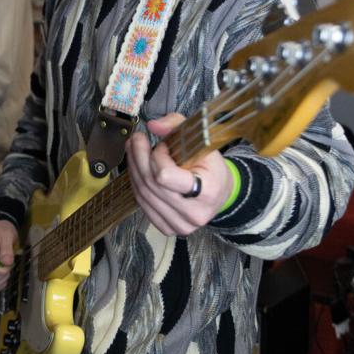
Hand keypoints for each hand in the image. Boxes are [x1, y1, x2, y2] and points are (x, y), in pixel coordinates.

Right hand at [0, 220, 18, 292]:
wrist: (0, 229)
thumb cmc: (3, 231)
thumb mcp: (7, 235)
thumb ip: (6, 249)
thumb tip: (7, 263)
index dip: (1, 270)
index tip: (9, 264)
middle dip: (1, 276)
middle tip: (8, 266)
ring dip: (2, 281)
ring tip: (7, 269)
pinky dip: (0, 284)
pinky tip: (5, 275)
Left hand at [125, 113, 231, 236]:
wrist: (219, 194)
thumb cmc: (211, 168)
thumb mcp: (202, 142)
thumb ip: (177, 127)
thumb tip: (153, 125)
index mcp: (207, 192)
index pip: (165, 176)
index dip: (158, 157)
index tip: (162, 145)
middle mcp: (193, 213)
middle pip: (151, 184)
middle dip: (139, 156)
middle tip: (136, 139)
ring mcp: (180, 224)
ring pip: (143, 194)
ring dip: (134, 168)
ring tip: (134, 150)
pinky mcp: (168, 228)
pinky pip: (142, 204)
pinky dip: (137, 184)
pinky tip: (138, 169)